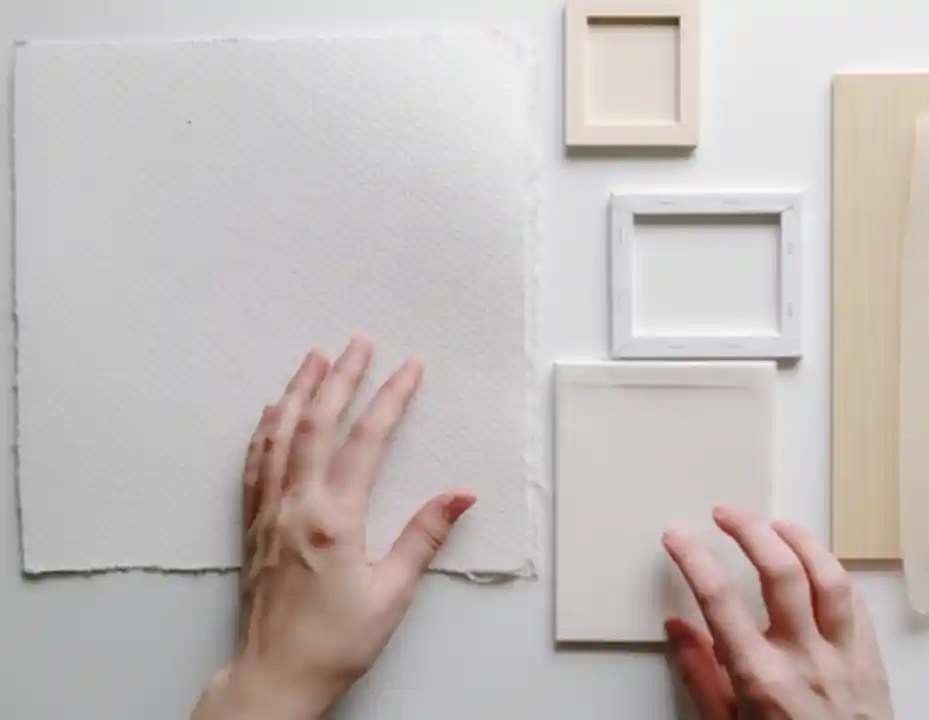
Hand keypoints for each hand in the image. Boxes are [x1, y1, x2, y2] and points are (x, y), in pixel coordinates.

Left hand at [193, 336, 475, 719]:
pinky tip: (273, 412)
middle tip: (359, 342)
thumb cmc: (334, 642)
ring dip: (299, 390)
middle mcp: (296, 506)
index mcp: (334, 519)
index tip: (409, 368)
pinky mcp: (254, 525)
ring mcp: (269, 512)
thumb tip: (461, 495)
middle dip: (341, 377)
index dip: (390, 398)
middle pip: (317, 423)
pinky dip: (266, 429)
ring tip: (315, 357)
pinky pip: (256, 462)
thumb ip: (424, 536)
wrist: (275, 675)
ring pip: (281, 435)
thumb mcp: (393, 593)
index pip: (366, 441)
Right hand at [663, 507, 892, 719]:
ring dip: (801, 540)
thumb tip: (677, 628)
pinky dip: (835, 575)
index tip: (677, 537)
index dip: (694, 560)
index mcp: (762, 680)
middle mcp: (805, 661)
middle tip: (725, 512)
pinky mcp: (871, 661)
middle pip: (780, 573)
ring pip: (830, 578)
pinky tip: (818, 563)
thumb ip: (702, 678)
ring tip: (776, 523)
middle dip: (749, 531)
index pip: (720, 602)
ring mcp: (844, 658)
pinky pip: (857, 604)